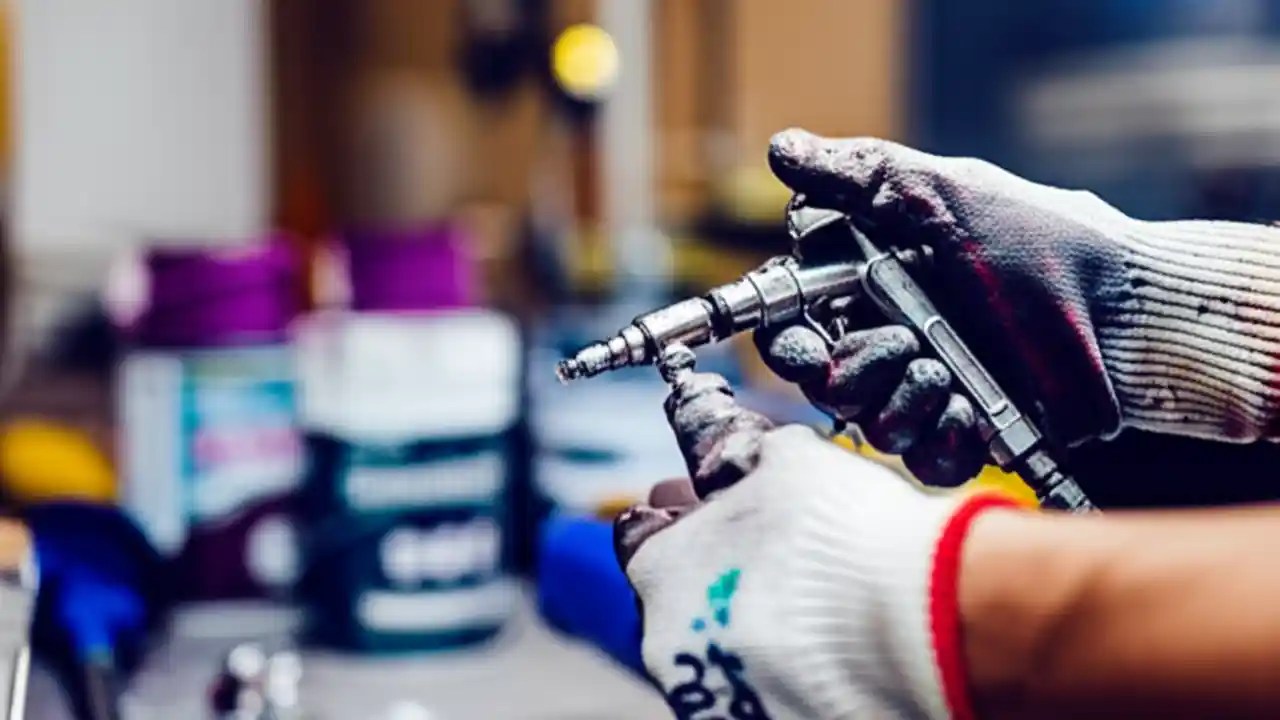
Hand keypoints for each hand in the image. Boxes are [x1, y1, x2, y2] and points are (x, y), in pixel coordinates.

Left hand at [615, 364, 1014, 719]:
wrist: (927, 615)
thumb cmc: (847, 533)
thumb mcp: (788, 460)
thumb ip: (742, 454)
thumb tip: (733, 447)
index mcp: (660, 571)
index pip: (641, 538)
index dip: (680, 515)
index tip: (705, 506)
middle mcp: (670, 644)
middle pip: (675, 600)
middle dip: (709, 574)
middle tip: (764, 556)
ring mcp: (716, 697)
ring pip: (715, 653)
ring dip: (743, 626)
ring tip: (806, 607)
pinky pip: (758, 693)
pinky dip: (779, 672)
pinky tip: (825, 650)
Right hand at [760, 129, 1279, 489]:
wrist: (1116, 299)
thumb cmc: (1032, 237)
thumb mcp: (939, 193)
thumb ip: (856, 176)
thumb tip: (781, 147)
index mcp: (865, 291)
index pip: (793, 329)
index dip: (789, 345)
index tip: (808, 347)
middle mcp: (886, 345)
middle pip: (825, 387)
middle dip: (852, 375)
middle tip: (903, 346)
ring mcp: (926, 393)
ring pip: (873, 427)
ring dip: (901, 403)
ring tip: (945, 372)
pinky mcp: (970, 433)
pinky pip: (929, 461)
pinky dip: (945, 440)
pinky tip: (972, 411)